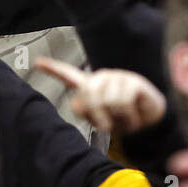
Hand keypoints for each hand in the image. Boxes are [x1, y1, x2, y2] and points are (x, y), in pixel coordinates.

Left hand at [35, 58, 165, 133]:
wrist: (151, 122)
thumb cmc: (123, 119)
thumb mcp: (102, 120)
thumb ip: (86, 112)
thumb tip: (77, 103)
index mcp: (90, 86)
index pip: (68, 75)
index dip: (52, 69)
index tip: (36, 62)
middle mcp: (102, 78)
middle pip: (88, 95)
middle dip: (99, 116)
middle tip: (111, 124)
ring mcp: (117, 77)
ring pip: (107, 101)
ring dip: (118, 118)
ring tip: (125, 117)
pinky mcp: (133, 81)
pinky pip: (123, 103)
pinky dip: (129, 117)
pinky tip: (135, 115)